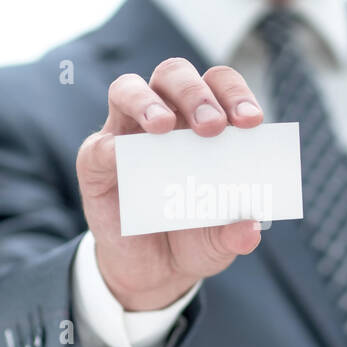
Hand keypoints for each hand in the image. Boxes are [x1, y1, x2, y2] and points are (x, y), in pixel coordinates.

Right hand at [77, 58, 264, 310]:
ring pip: (128, 88)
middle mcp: (165, 118)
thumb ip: (234, 233)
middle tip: (211, 127)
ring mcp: (126, 135)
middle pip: (174, 75)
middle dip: (195, 93)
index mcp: (203, 123)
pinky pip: (99, 145)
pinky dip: (111, 148)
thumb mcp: (219, 240)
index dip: (235, 94)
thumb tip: (251, 229)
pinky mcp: (96, 163)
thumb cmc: (191, 236)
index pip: (218, 86)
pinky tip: (121, 157)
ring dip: (147, 101)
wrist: (152, 271)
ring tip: (163, 126)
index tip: (251, 121)